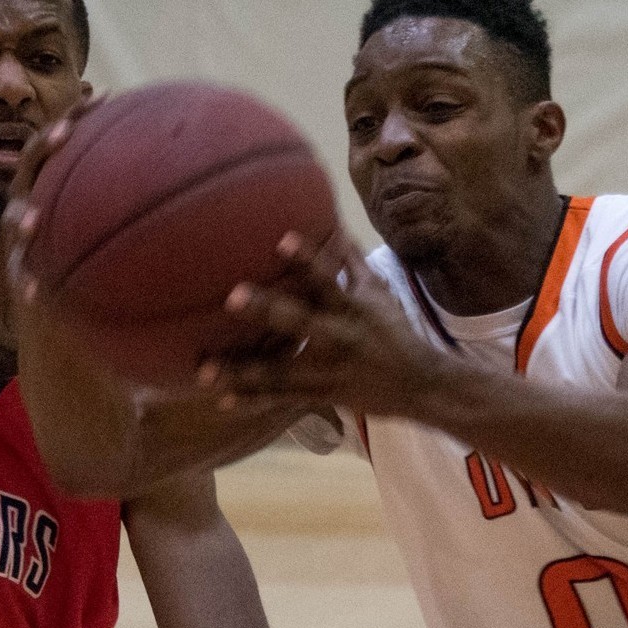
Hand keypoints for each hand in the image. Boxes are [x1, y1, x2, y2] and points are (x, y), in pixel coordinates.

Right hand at [3, 95, 104, 304]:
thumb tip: (175, 161)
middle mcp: (27, 201)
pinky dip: (26, 282)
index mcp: (48, 183)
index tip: (104, 95)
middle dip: (43, 148)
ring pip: (14, 221)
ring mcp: (18, 235)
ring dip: (22, 219)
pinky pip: (19, 275)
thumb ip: (124, 189)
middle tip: (63, 133)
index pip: (58, 142)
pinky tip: (35, 295)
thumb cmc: (83, 252)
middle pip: (30, 165)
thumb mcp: (100, 216)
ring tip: (32, 221)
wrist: (55, 306)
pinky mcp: (18, 272)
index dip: (76, 116)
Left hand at [200, 231, 445, 417]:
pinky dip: (253, 401)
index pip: (328, 279)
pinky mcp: (321, 395)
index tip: (282, 239)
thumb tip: (335, 226)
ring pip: (280, 372)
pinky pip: (282, 400)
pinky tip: (223, 402)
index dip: (307, 260)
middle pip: (299, 322)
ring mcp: (327, 371)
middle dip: (267, 310)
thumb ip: (353, 263)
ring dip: (242, 372)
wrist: (421, 386)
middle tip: (232, 297)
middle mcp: (338, 337)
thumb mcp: (380, 293)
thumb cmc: (395, 333)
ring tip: (205, 372)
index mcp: (352, 308)